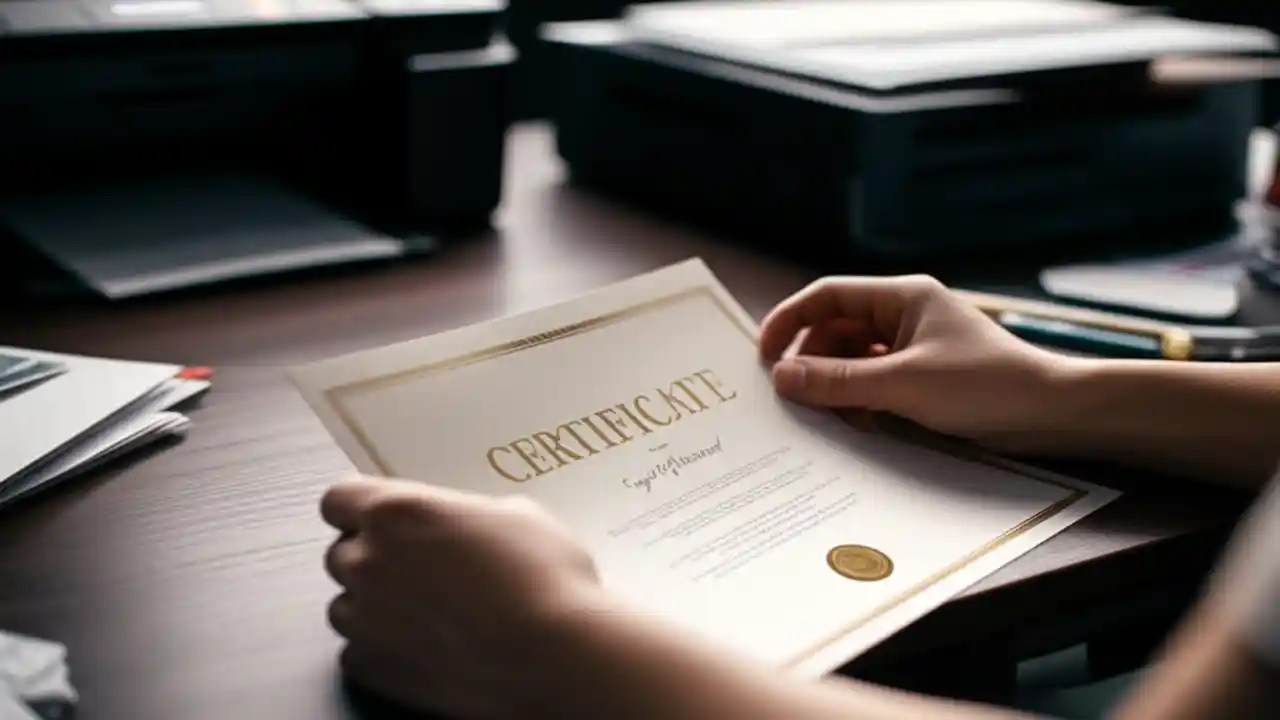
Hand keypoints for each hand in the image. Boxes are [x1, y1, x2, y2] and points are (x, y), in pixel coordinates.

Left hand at [320, 476, 603, 716]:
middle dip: (373, 557)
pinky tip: (426, 644)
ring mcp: (364, 619)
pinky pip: (358, 650)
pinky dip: (382, 647)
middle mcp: (368, 562)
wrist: (554, 657)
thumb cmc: (544, 582)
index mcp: (396, 512)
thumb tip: (469, 528)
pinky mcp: (371, 668)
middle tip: (419, 567)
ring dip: (374, 603)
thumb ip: (469, 515)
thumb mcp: (518, 516)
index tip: (377, 518)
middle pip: (341, 552)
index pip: (338, 499)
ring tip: (427, 611)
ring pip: (346, 604)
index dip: (358, 509)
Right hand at [759, 275, 1069, 453]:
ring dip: (836, 387)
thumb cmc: (987, 385)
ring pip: (852, 360)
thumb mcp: (904, 385)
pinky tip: (858, 425)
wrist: (1052, 414)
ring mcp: (914, 347)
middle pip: (835, 330)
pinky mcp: (924, 377)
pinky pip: (874, 382)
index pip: (827, 296)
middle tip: (792, 398)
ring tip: (828, 418)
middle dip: (811, 362)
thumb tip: (781, 375)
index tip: (762, 355)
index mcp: (902, 297)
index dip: (789, 320)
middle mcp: (905, 316)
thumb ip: (838, 381)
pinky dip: (859, 401)